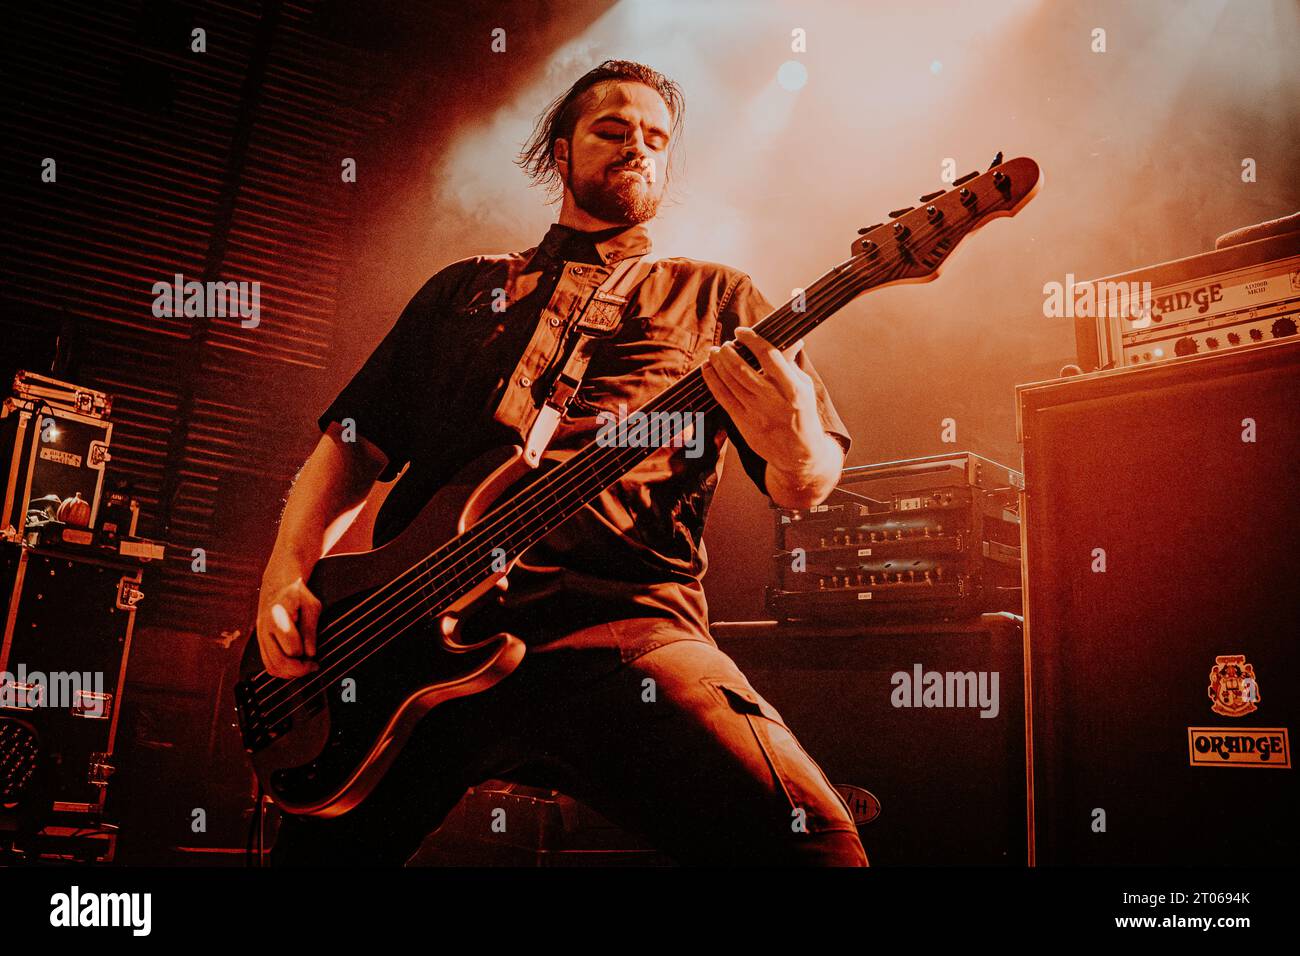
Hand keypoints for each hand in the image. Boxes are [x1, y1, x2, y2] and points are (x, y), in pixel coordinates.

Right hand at [256, 568, 321, 678]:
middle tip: (313, 666)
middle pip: (279, 661)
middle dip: (299, 669)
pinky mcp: (260, 644)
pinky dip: (282, 672)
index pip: (292, 647)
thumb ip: (311, 628)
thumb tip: (310, 653)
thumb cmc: (298, 596)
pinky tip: (295, 666)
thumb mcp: (311, 605)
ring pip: (272, 667)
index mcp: (278, 617)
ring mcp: (260, 637)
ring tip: (305, 667)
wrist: (277, 587)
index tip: (315, 654)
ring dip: (290, 673)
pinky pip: (268, 665)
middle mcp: (265, 629)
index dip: (306, 653)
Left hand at [700, 327, 825, 467]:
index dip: (752, 340)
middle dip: (729, 352)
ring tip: (714, 353)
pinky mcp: (744, 423)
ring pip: (730, 382)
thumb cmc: (803, 415)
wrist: (799, 454)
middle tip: (725, 344)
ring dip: (718, 363)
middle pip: (743, 369)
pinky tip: (707, 370)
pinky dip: (712, 381)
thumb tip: (791, 340)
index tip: (742, 331)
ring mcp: (757, 413)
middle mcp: (774, 400)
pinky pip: (723, 398)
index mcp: (793, 388)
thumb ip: (791, 365)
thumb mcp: (804, 388)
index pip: (769, 356)